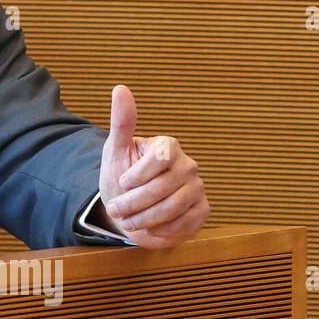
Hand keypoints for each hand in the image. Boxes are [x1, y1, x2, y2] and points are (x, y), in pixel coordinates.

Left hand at [96, 85, 209, 248]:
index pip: (160, 159)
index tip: (122, 182)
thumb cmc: (121, 177)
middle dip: (133, 203)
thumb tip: (120, 88)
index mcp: (169, 147)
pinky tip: (149, 226)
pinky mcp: (202, 212)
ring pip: (173, 209)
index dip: (136, 175)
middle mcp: (189, 165)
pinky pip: (184, 225)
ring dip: (143, 219)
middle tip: (116, 209)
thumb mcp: (115, 151)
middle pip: (163, 188)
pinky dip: (160, 230)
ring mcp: (198, 189)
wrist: (129, 210)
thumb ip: (121, 122)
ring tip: (127, 220)